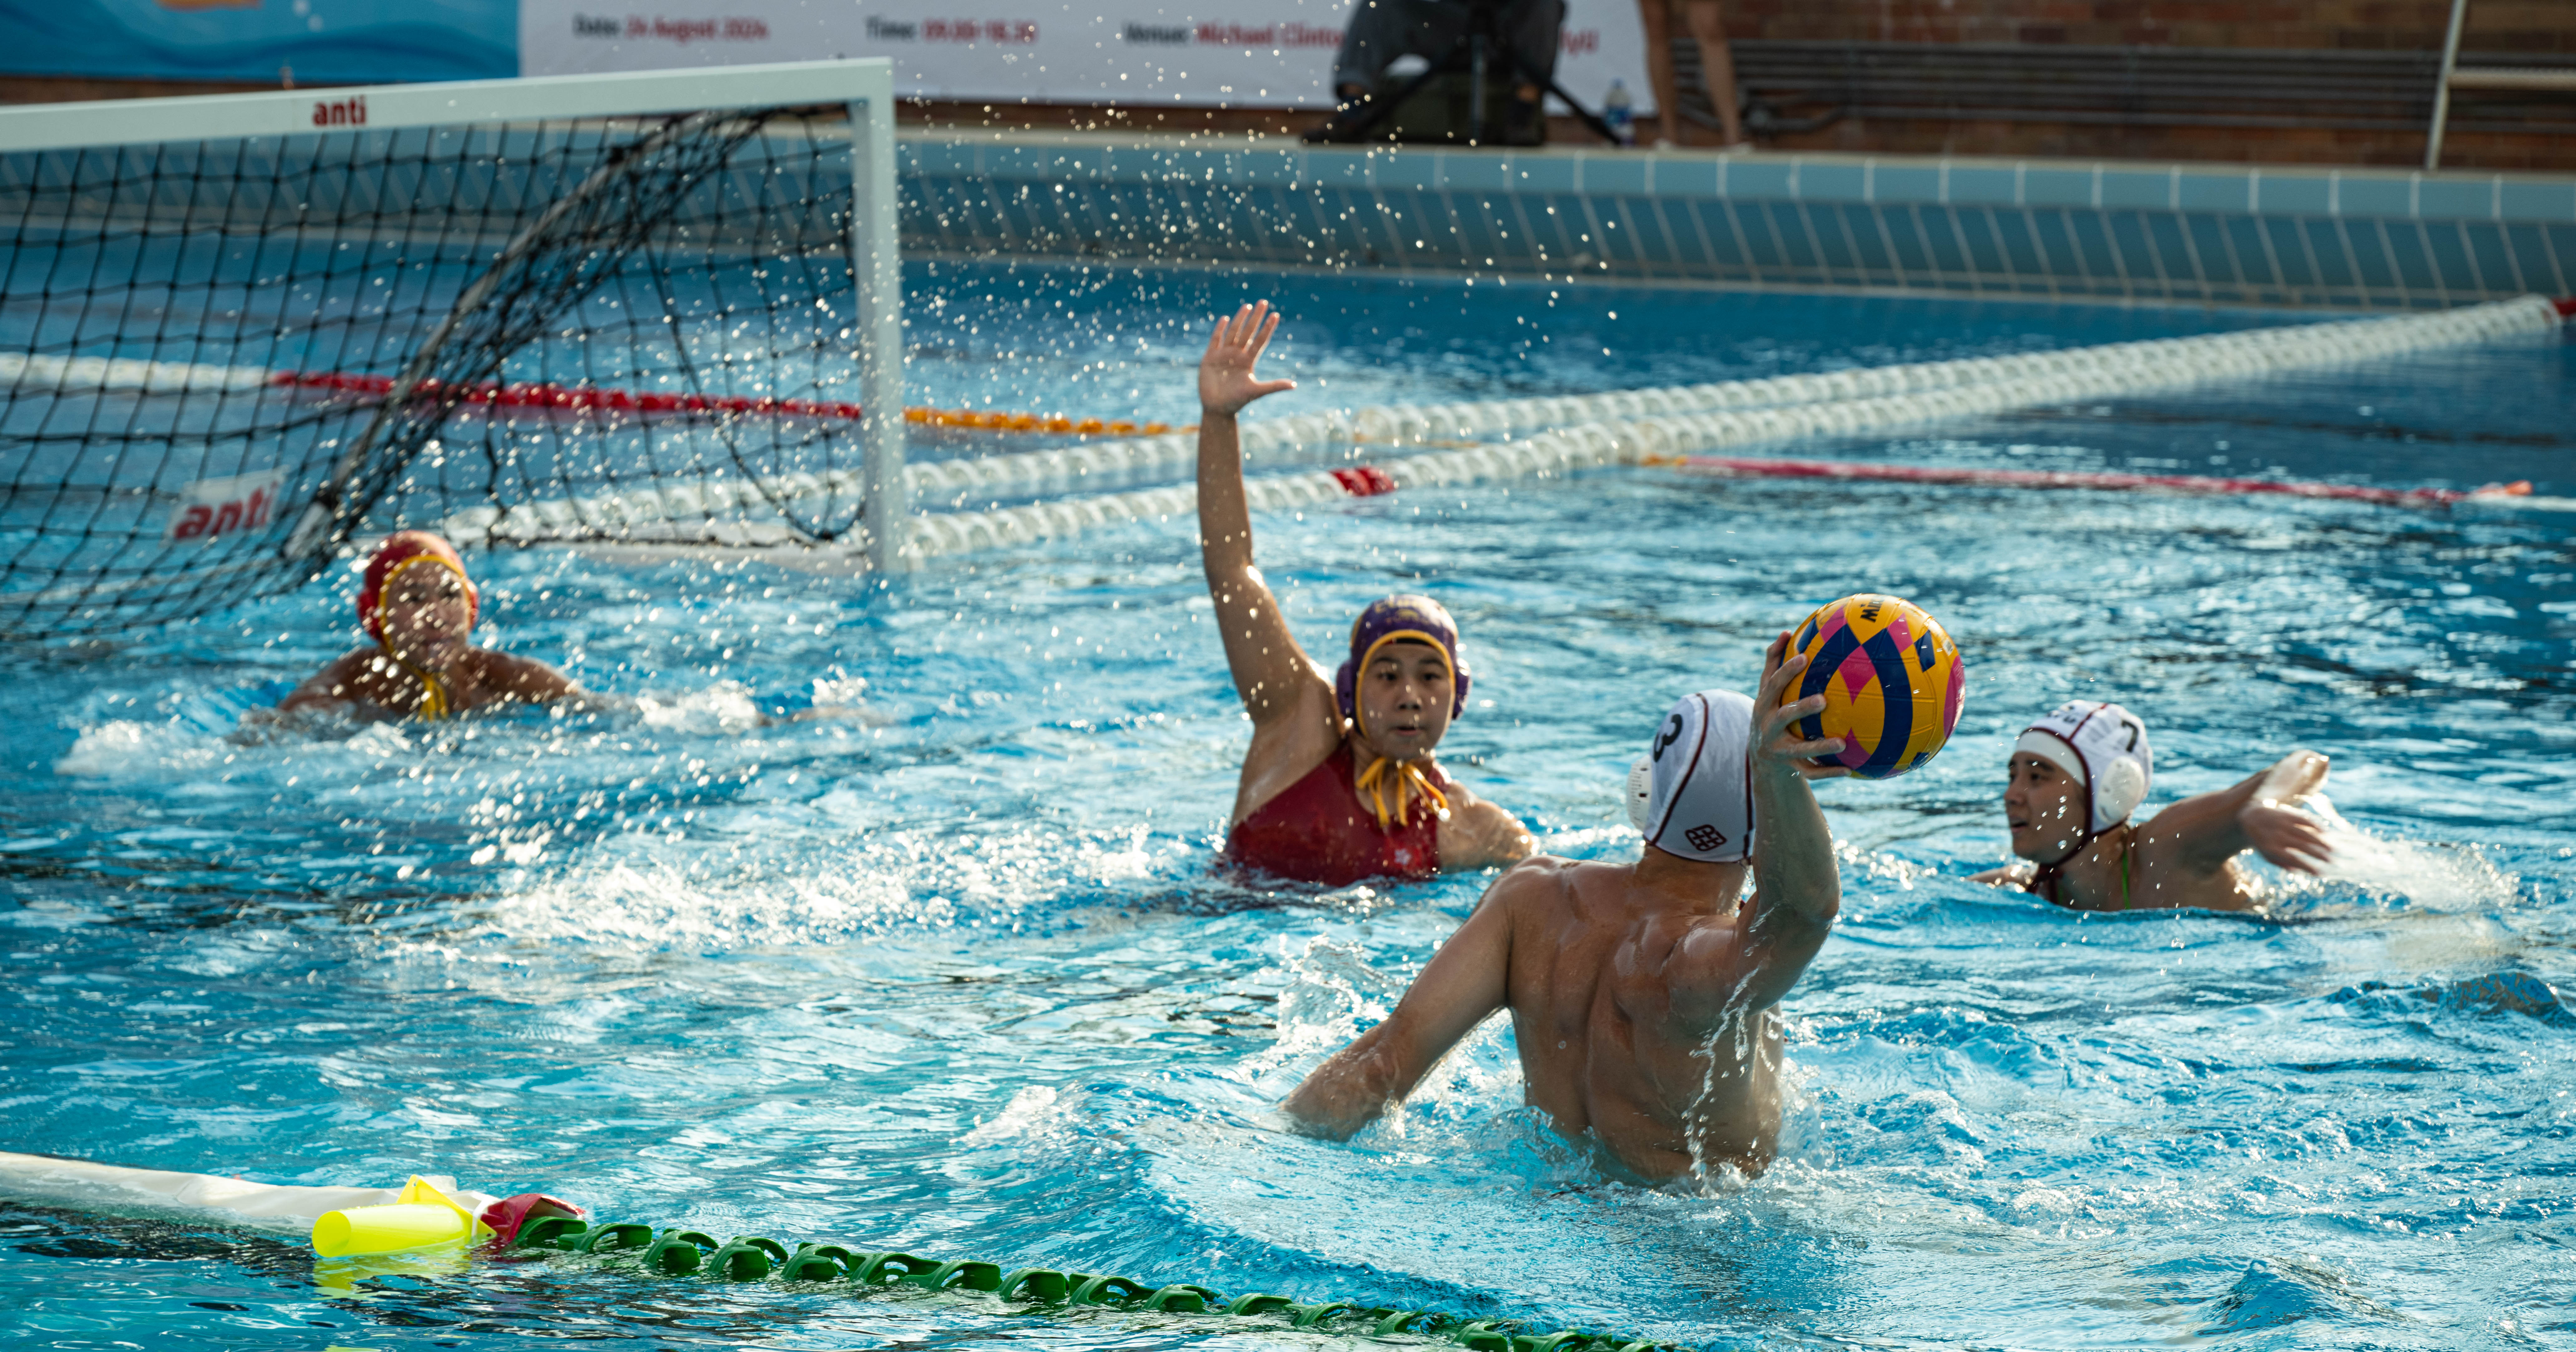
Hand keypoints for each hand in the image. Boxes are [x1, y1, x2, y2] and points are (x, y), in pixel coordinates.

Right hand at [1199, 301, 1295, 417]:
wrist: (1217, 409)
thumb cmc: (1238, 401)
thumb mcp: (1257, 391)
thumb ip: (1274, 386)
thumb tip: (1294, 385)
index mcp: (1248, 361)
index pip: (1260, 341)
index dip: (1267, 328)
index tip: (1275, 315)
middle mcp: (1237, 355)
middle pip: (1248, 332)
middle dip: (1256, 318)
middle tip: (1263, 302)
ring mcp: (1223, 354)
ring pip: (1233, 332)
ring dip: (1240, 319)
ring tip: (1248, 306)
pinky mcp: (1210, 357)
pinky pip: (1215, 340)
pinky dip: (1220, 330)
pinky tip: (1225, 319)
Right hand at [1752, 631, 1848, 780]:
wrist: (1760, 755)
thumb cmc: (1770, 711)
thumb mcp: (1767, 690)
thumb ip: (1774, 663)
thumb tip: (1785, 632)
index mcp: (1764, 705)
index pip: (1773, 685)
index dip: (1787, 671)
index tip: (1805, 656)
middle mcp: (1768, 727)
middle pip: (1783, 717)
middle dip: (1801, 708)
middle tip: (1823, 700)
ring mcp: (1778, 749)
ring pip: (1798, 750)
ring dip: (1819, 747)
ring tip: (1841, 742)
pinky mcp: (1789, 767)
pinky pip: (1810, 772)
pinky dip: (1828, 772)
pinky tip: (1849, 769)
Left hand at [2240, 801, 2331, 873]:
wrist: (2250, 816)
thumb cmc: (2260, 840)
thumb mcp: (2265, 854)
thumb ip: (2280, 863)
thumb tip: (2297, 870)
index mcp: (2272, 848)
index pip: (2293, 859)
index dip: (2307, 866)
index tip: (2319, 873)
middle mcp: (2278, 836)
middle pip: (2302, 846)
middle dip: (2318, 854)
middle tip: (2331, 861)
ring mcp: (2283, 824)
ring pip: (2305, 833)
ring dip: (2320, 842)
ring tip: (2332, 849)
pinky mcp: (2286, 815)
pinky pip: (2303, 820)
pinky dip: (2314, 825)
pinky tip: (2324, 832)